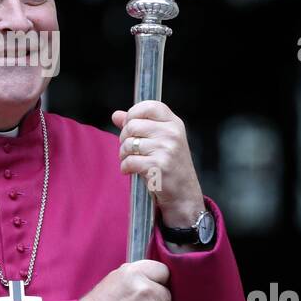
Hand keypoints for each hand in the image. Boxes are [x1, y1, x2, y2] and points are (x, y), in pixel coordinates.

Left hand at [112, 100, 204, 227]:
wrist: (184, 194)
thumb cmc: (170, 166)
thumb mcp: (160, 141)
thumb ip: (139, 125)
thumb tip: (116, 115)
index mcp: (174, 123)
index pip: (150, 106)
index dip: (133, 113)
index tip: (130, 125)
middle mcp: (172, 133)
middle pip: (133, 125)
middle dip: (124, 138)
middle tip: (129, 149)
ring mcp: (167, 149)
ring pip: (128, 144)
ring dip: (123, 154)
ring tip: (131, 161)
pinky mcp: (158, 166)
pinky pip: (129, 161)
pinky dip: (125, 168)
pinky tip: (130, 171)